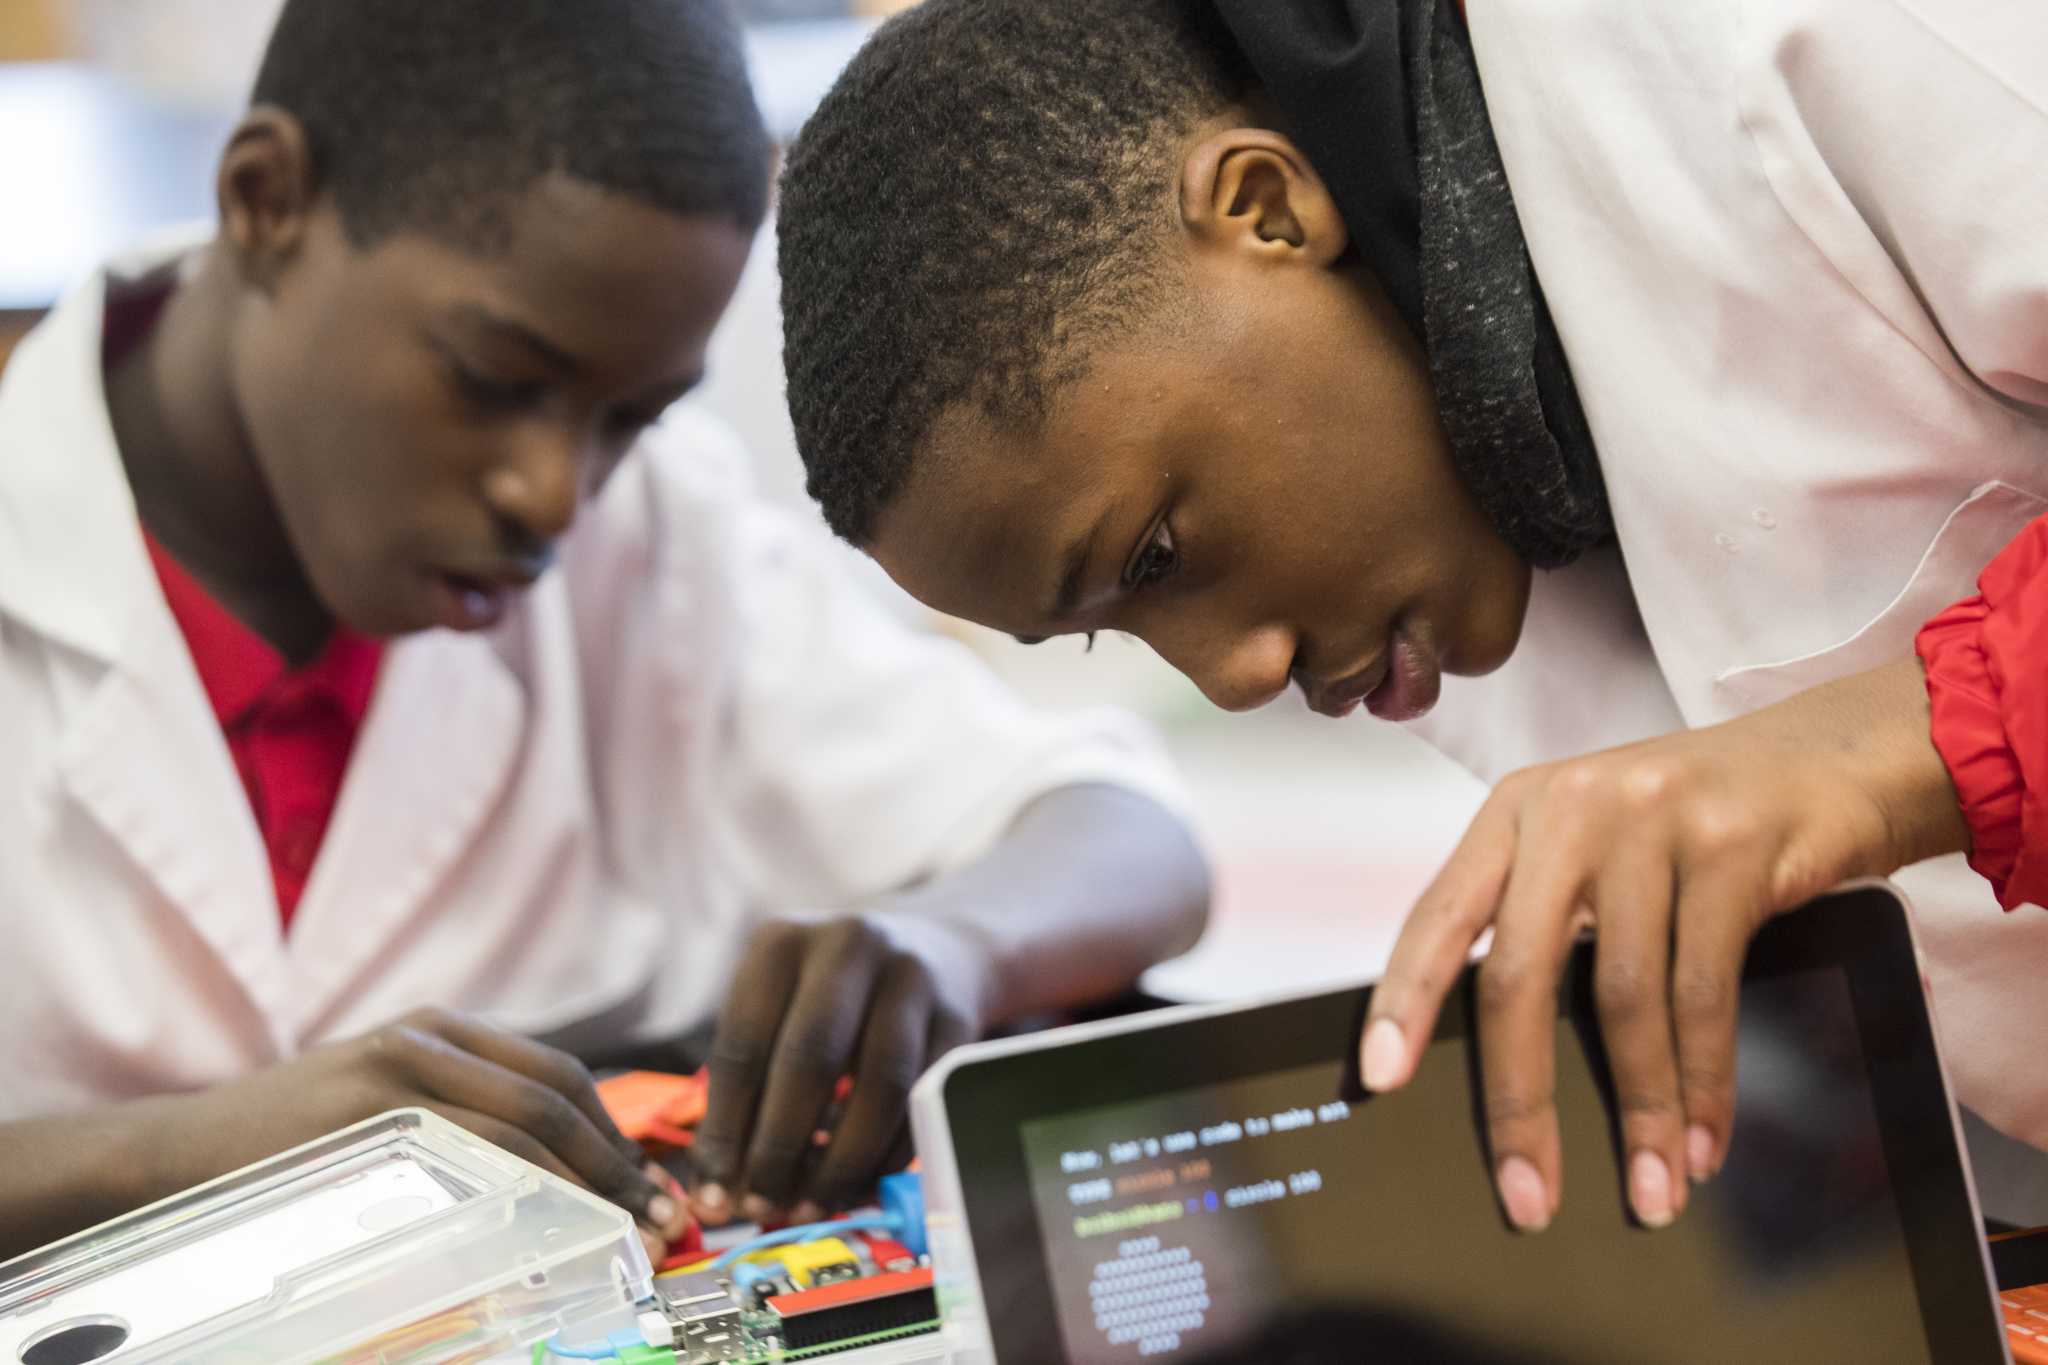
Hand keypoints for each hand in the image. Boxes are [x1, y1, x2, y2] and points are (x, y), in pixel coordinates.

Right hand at [155, 1007, 691, 1261]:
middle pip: (558, 1097)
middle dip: (619, 1162)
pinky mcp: (370, 1114)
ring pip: (527, 1126)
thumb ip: (459, 1115)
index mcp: (442, 1032)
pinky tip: (554, 1228)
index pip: (559, 1078)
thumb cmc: (288, 1143)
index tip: (650, 1190)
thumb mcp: (383, 1103)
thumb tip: (556, 1169)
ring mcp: (400, 1072)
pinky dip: (527, 1192)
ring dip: (589, 1182)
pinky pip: (471, 1155)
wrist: (178, 1152)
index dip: (615, 1137)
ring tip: (626, 1231)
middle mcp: (430, 1039)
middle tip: (659, 1218)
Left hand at [688, 910, 994, 1226]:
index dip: (726, 1129)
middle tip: (764, 1207)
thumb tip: (715, 1194)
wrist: (939, 949)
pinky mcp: (959, 1016)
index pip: (741, 1045)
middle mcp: (847, 946)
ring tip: (813, 1206)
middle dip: (781, 1148)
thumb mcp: (779, 1011)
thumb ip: (743, 1093)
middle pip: (809, 1059)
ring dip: (841, 1162)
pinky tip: (860, 1184)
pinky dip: (890, 1155)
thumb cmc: (833, 996)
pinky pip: (924, 1100)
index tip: (717, 1190)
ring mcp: (911, 977)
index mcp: (781, 943)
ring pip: (879, 1085)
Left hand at [1359, 660, 1966, 1233]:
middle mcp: (1571, 809)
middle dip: (1520, 1100)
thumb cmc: (1697, 821)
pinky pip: (1705, 994)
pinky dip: (1704, 1084)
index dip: (1402, 1000)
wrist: (1830, 756)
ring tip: (1651, 1190)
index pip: (1439, 916)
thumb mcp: (1599, 846)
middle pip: (1517, 973)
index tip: (1379, 1079)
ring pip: (1621, 998)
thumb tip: (1506, 1059)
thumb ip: (1545, 918)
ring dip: (1639, 1112)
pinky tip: (1703, 1140)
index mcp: (1518, 811)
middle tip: (1528, 1196)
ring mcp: (1652, 821)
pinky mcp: (1732, 849)